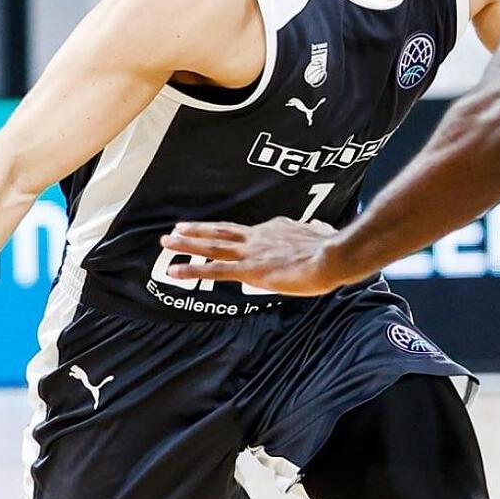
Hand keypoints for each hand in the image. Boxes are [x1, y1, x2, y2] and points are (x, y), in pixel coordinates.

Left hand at [161, 218, 349, 296]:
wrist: (331, 256)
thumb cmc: (332, 250)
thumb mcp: (323, 236)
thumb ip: (316, 234)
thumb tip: (324, 230)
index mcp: (276, 229)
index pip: (251, 231)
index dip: (236, 233)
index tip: (224, 234)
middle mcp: (258, 237)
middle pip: (222, 231)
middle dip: (198, 229)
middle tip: (178, 227)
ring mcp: (250, 252)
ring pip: (211, 245)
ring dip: (187, 243)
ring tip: (167, 241)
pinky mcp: (248, 270)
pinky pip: (213, 270)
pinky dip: (191, 270)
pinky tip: (174, 271)